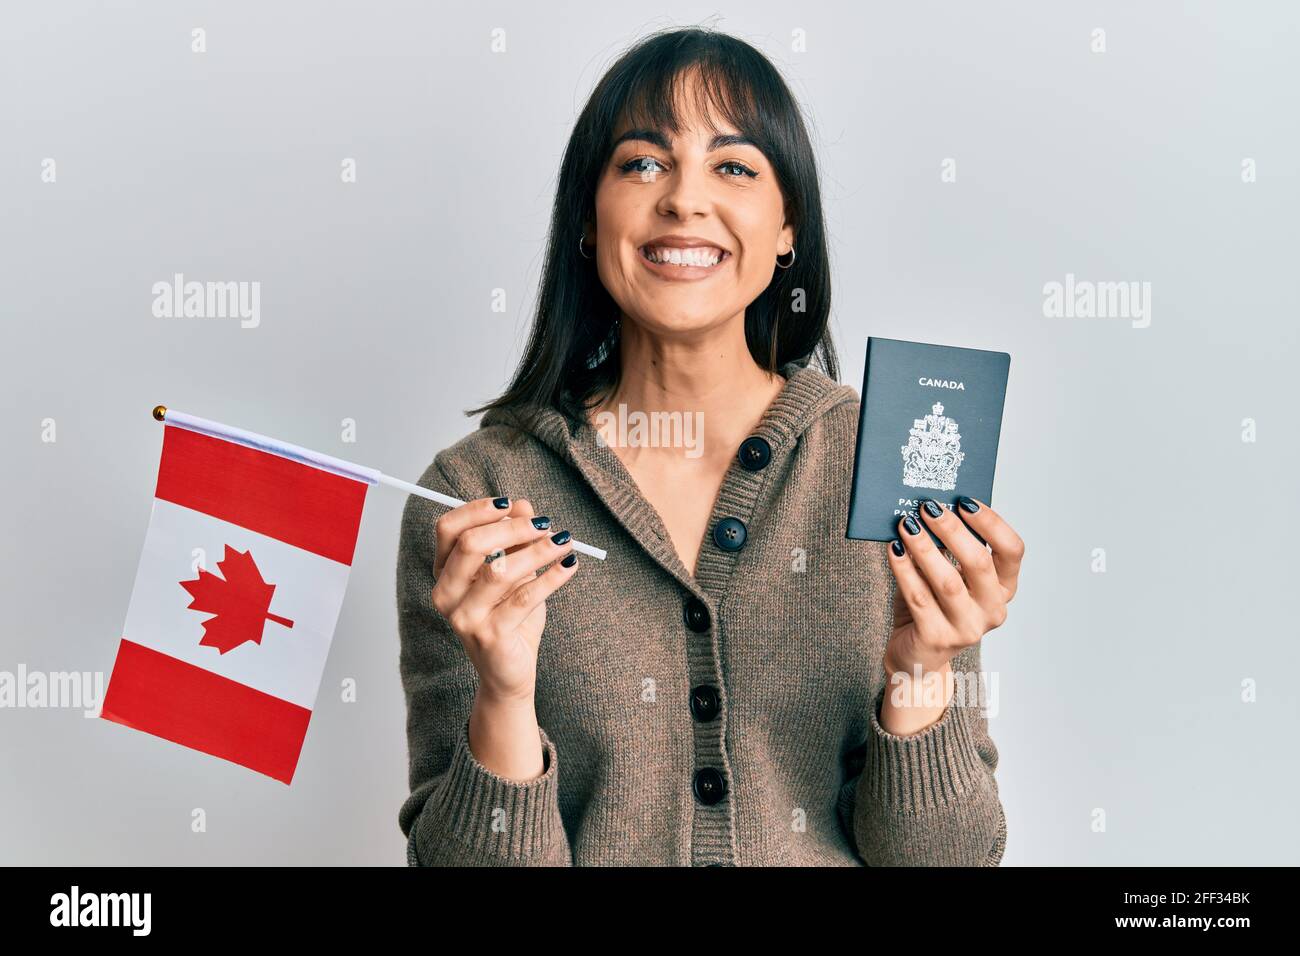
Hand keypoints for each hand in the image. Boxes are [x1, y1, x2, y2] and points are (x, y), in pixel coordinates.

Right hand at [431, 495, 578, 705]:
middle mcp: (446, 594)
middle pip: (471, 544)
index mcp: (444, 573)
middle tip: (545, 524)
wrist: (508, 672)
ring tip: (565, 541)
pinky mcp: (490, 635)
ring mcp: (464, 617)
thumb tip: (524, 506)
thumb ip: (513, 539)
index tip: (510, 503)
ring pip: (500, 570)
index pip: (448, 528)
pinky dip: (552, 577)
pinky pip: (525, 597)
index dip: (478, 510)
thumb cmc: (508, 617)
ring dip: (538, 550)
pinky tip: (569, 565)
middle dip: (513, 528)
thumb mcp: (512, 572)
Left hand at [884, 496, 1023, 682]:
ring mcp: (967, 628)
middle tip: (928, 507)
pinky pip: (918, 597)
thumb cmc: (933, 607)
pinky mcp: (937, 638)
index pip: (1012, 551)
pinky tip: (893, 549)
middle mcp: (992, 610)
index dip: (992, 524)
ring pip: (947, 581)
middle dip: (953, 530)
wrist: (916, 656)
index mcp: (1003, 589)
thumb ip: (949, 548)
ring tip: (906, 524)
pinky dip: (904, 569)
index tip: (965, 502)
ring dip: (925, 547)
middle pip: (979, 563)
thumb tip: (931, 508)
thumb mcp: (950, 575)